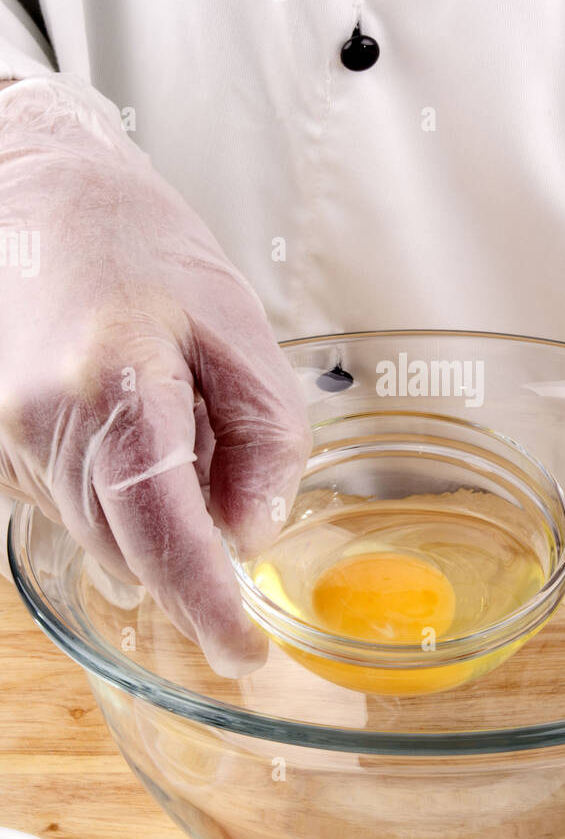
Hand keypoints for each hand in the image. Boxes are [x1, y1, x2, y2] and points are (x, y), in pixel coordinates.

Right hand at [0, 76, 310, 674]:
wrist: (30, 186)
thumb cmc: (136, 240)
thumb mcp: (237, 324)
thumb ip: (264, 436)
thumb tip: (252, 532)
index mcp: (115, 387)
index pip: (166, 534)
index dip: (208, 606)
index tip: (243, 652)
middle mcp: (42, 425)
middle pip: (132, 547)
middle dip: (189, 548)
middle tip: (223, 476)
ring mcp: (3, 438)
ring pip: (97, 532)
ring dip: (148, 511)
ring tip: (167, 413)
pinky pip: (64, 502)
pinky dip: (109, 487)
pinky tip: (122, 415)